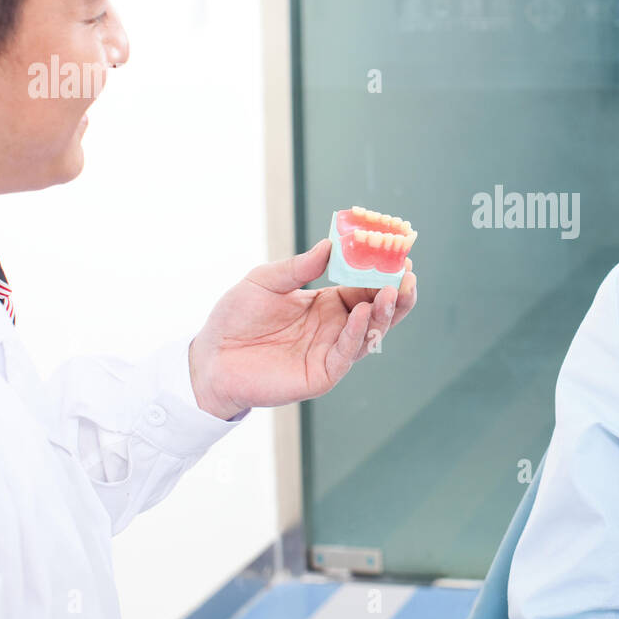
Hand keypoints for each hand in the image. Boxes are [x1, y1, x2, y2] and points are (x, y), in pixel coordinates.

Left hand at [187, 239, 416, 419]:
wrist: (211, 357)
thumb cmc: (236, 317)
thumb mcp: (266, 280)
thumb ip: (299, 267)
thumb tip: (330, 245)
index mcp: (327, 303)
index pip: (364, 285)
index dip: (381, 271)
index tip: (397, 252)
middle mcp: (336, 327)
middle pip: (377, 311)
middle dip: (396, 293)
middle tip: (407, 273)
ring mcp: (332, 351)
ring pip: (370, 333)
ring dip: (385, 311)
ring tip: (393, 290)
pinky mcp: (322, 373)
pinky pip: (347, 353)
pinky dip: (358, 333)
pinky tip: (363, 312)